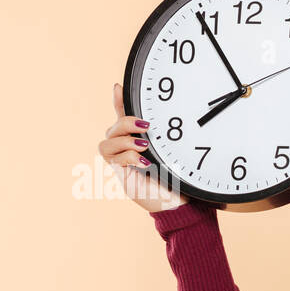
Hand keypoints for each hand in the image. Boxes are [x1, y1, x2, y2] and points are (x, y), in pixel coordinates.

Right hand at [99, 82, 186, 213]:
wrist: (177, 204)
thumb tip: (181, 120)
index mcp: (139, 139)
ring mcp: (122, 161)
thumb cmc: (180, 179)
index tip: (118, 86)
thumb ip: (169, 138)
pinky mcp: (121, 174)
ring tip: (144, 146)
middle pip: (113, 127)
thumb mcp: (177, 153)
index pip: (124, 116)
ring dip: (124, 140)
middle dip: (126, 122)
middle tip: (146, 126)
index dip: (118, 101)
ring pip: (107, 142)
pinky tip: (143, 162)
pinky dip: (128, 156)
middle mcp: (126, 148)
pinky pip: (113, 158)